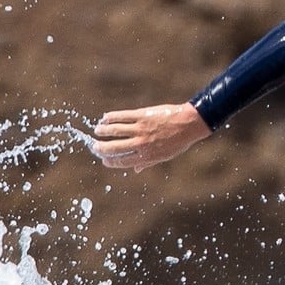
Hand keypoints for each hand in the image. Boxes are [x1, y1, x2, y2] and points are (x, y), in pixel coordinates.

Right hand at [91, 102, 210, 171]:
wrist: (190, 123)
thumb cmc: (179, 141)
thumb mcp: (165, 156)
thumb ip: (148, 162)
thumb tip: (136, 169)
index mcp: (146, 156)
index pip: (122, 161)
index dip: (110, 161)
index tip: (103, 159)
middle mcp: (141, 144)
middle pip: (114, 148)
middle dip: (101, 148)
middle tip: (95, 146)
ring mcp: (141, 129)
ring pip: (115, 130)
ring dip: (103, 130)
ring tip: (98, 130)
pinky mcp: (142, 115)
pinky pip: (122, 116)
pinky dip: (111, 117)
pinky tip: (105, 118)